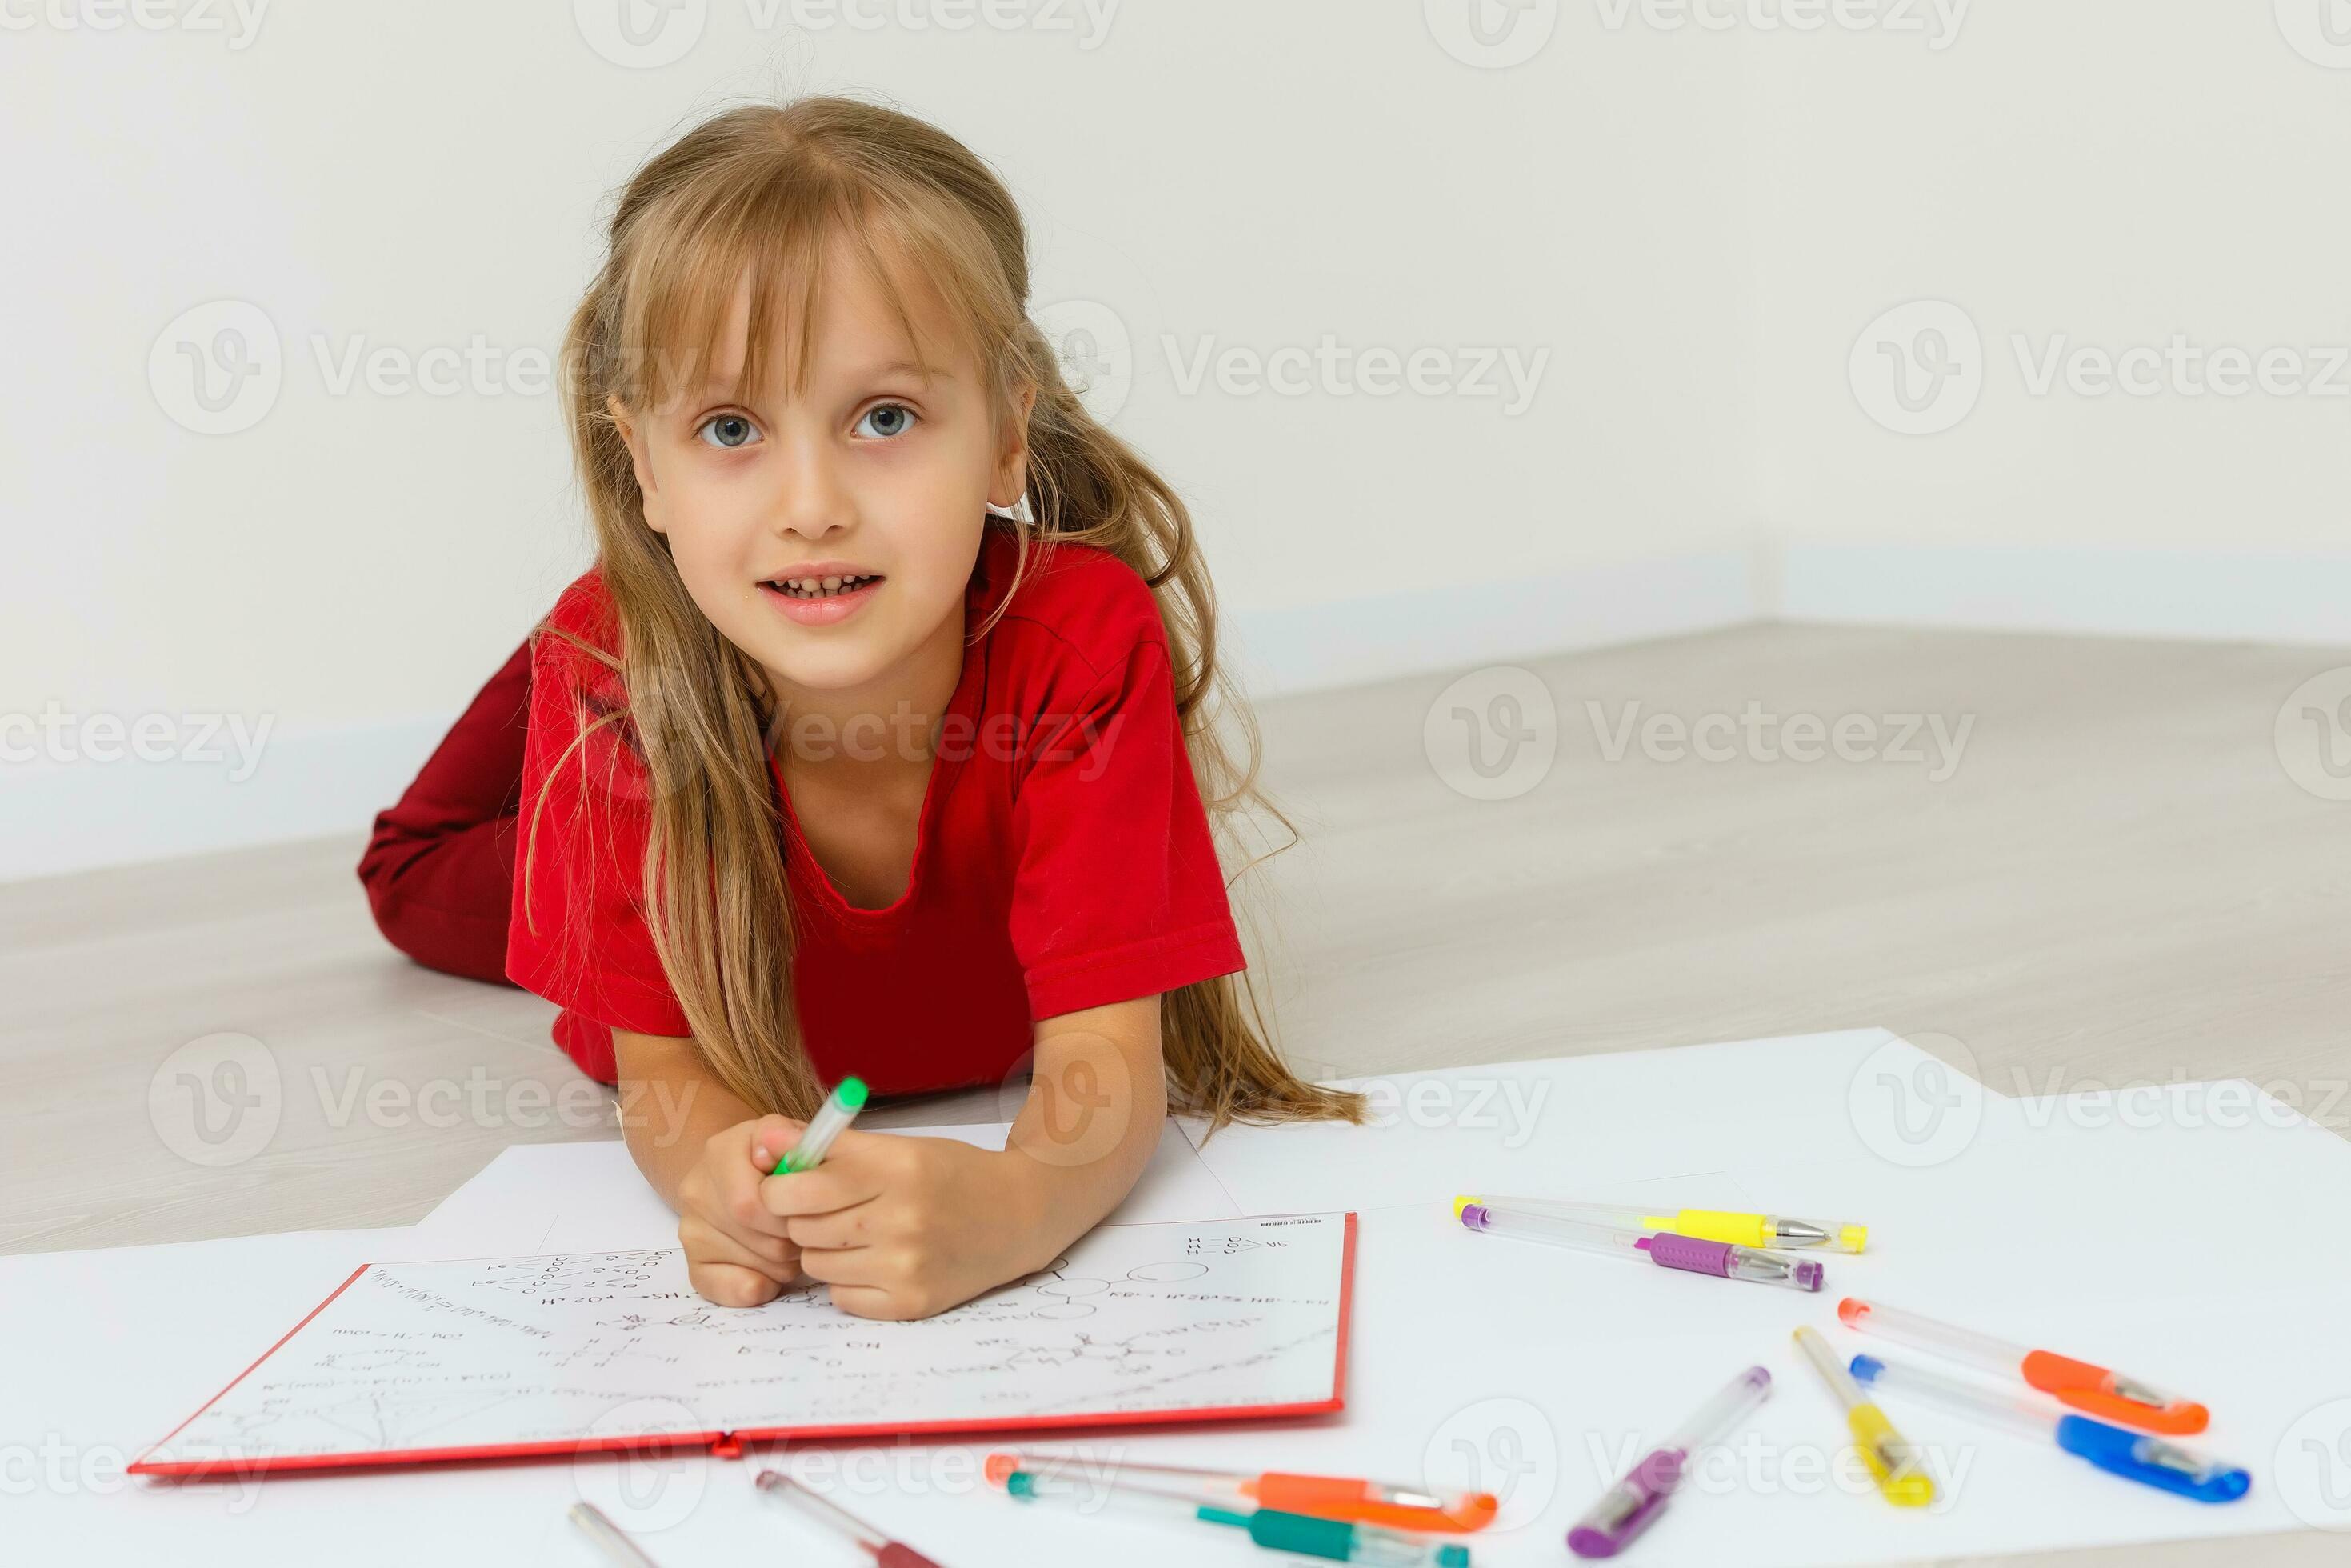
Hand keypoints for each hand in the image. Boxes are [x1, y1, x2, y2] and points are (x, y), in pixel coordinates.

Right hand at [675, 1115, 805, 1306]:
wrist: (739, 1175)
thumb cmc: (779, 1160)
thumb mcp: (792, 1139)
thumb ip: (792, 1139)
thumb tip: (778, 1150)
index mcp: (721, 1152)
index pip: (752, 1203)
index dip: (792, 1215)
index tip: (809, 1209)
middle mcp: (696, 1189)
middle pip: (758, 1237)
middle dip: (794, 1240)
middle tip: (806, 1230)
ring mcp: (691, 1229)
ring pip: (754, 1266)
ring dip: (784, 1263)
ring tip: (790, 1242)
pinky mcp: (694, 1263)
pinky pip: (729, 1291)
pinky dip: (760, 1288)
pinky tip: (770, 1271)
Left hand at [759, 1131, 1049, 1320]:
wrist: (1017, 1216)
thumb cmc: (950, 1175)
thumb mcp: (899, 1147)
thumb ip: (830, 1146)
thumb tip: (765, 1139)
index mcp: (898, 1167)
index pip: (801, 1186)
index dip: (781, 1188)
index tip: (788, 1186)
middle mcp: (902, 1217)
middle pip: (803, 1228)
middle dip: (805, 1218)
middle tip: (831, 1211)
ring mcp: (908, 1265)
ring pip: (817, 1265)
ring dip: (825, 1251)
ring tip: (859, 1236)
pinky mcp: (911, 1303)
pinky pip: (840, 1298)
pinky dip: (848, 1282)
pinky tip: (876, 1262)